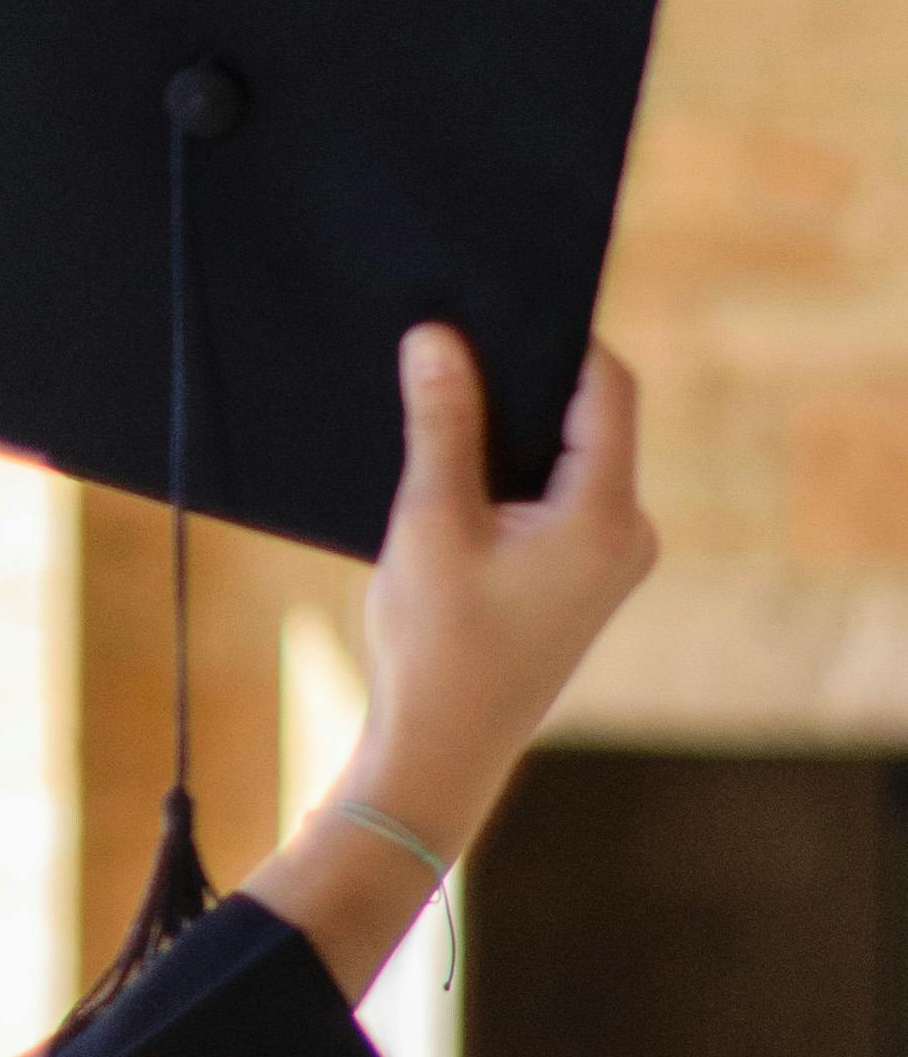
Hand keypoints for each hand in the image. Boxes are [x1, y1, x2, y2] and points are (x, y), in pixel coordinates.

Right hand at [256, 333, 654, 1009]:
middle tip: (456, 341)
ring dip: (511, 428)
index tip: (493, 302)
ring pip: (569, 457)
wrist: (439, 754)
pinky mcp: (578, 579)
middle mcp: (625, 532)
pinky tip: (450, 469)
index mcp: (606, 515)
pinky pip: (555, 495)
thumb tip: (439, 336)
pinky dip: (510, 472)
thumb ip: (442, 425)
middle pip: (591, 417)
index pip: (606, 387)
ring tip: (442, 401)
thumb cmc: (436, 647)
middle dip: (524, 378)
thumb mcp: (430, 523)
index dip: (557, 335)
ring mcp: (607, 560)